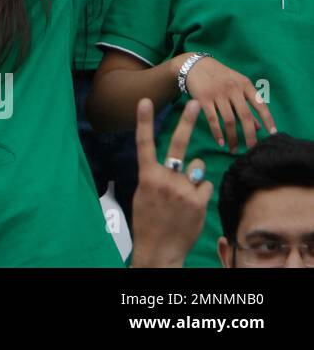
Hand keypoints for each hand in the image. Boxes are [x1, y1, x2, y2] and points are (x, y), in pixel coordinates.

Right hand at [130, 98, 211, 266]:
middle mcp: (165, 179)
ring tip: (184, 197)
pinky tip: (192, 206)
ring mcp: (183, 189)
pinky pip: (205, 186)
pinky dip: (201, 193)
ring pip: (197, 169)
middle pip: (178, 145)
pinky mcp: (198, 201)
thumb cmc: (149, 220)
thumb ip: (161, 176)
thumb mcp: (144, 194)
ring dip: (194, 177)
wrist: (159, 248)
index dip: (143, 121)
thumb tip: (187, 164)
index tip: (144, 101)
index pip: (144, 143)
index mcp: (147, 176)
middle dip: (187, 122)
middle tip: (195, 102)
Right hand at [182, 55, 275, 151]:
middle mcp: (233, 89)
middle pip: (245, 116)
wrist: (195, 65)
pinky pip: (212, 119)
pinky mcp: (203, 98)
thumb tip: (259, 127)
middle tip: (252, 148)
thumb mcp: (237, 86)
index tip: (273, 134)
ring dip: (232, 137)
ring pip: (229, 120)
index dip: (268, 119)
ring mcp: (218, 94)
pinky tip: (220, 142)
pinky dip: (217, 132)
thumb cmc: (220, 77)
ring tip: (234, 149)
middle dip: (249, 135)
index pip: (260, 104)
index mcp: (245, 85)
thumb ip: (247, 105)